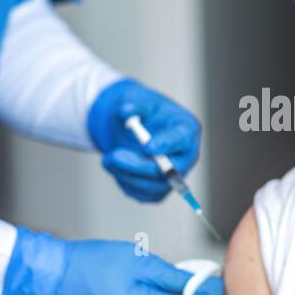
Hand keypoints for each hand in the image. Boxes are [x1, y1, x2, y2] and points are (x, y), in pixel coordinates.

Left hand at [87, 77, 201, 201]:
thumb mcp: (137, 100)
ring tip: (108, 158)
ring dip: (126, 174)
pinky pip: (142, 194)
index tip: (147, 147)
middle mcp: (186, 157)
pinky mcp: (159, 190)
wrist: (134, 128)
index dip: (166, 145)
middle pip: (170, 171)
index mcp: (186, 130)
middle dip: (140, 166)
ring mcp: (174, 176)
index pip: (181, 140)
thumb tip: (125, 111)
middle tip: (114, 156)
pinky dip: (125, 181)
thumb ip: (133, 104)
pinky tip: (116, 166)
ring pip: (153, 186)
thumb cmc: (142, 111)